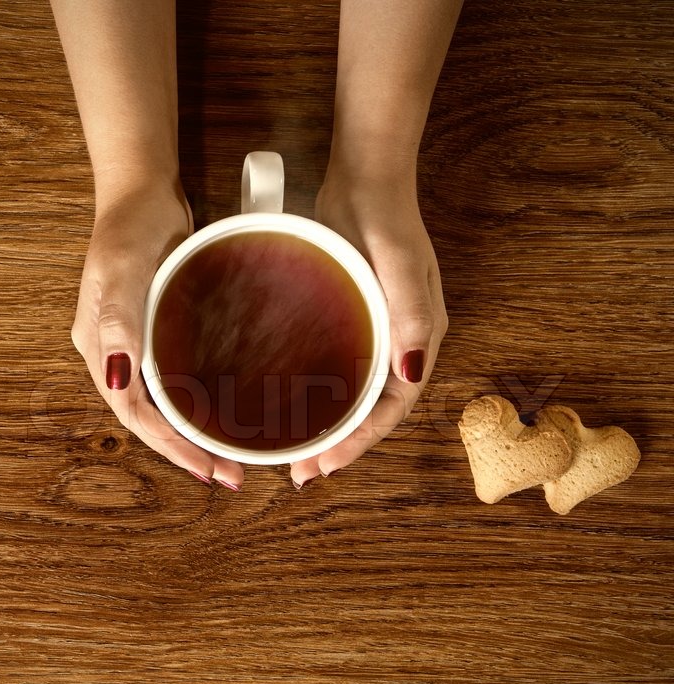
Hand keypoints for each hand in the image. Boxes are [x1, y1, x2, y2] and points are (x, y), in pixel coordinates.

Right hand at [71, 181, 244, 490]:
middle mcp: (117, 354)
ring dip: (193, 434)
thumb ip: (118, 318)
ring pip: (164, 404)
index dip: (168, 445)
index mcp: (101, 348)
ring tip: (228, 457)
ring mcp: (137, 344)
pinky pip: (175, 380)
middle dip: (185, 451)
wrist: (143, 193)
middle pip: (149, 419)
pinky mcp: (159, 332)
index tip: (205, 468)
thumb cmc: (131, 226)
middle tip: (227, 475)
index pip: (134, 414)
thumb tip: (117, 376)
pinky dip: (197, 404)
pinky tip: (223, 414)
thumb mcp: (122, 267)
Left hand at [290, 174, 447, 486]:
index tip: (326, 465)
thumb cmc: (386, 220)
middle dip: (342, 444)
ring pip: (356, 394)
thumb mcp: (400, 265)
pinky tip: (292, 403)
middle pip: (374, 409)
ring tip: (297, 452)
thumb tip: (413, 375)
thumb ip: (411, 316)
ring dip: (330, 425)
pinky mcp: (353, 320)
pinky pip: (339, 369)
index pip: (394, 407)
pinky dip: (321, 394)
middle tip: (303, 472)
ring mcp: (376, 333)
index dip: (362, 441)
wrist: (366, 180)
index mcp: (420, 340)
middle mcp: (400, 344)